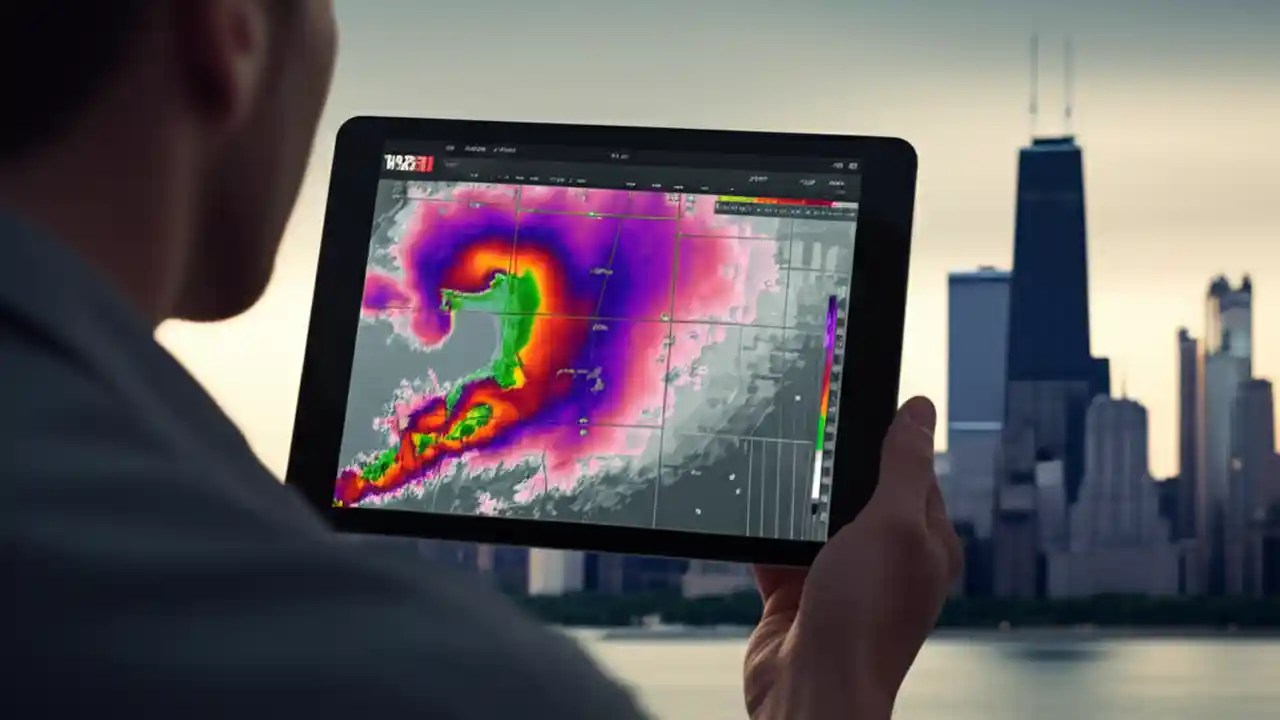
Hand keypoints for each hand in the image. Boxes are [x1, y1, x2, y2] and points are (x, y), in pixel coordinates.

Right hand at [744, 396, 961, 719]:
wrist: (810, 692)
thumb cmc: (863, 617)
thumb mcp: (891, 525)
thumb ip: (903, 466)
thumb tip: (919, 410)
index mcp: (924, 543)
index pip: (912, 472)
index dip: (886, 437)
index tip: (851, 403)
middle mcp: (886, 562)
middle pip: (857, 493)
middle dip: (832, 467)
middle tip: (803, 428)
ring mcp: (839, 580)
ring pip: (813, 522)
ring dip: (793, 502)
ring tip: (772, 464)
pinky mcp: (795, 597)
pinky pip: (775, 551)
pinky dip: (761, 535)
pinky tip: (746, 512)